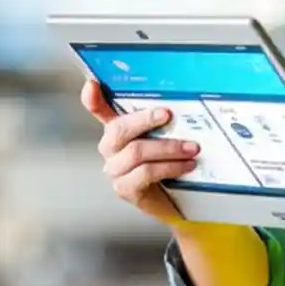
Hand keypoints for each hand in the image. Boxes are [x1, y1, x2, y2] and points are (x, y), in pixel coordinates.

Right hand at [80, 80, 199, 225]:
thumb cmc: (166, 161)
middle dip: (145, 119)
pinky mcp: (124, 188)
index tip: (92, 85)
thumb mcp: (164, 136)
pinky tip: (185, 166)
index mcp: (116, 129)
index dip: (92, 99)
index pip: (98, 110)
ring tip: (192, 148)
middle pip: (119, 129)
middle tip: (168, 115)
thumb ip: (165, 119)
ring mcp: (115, 169)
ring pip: (137, 152)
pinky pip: (146, 173)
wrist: (171, 200)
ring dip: (168, 148)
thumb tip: (182, 102)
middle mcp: (110, 148)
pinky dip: (169, 167)